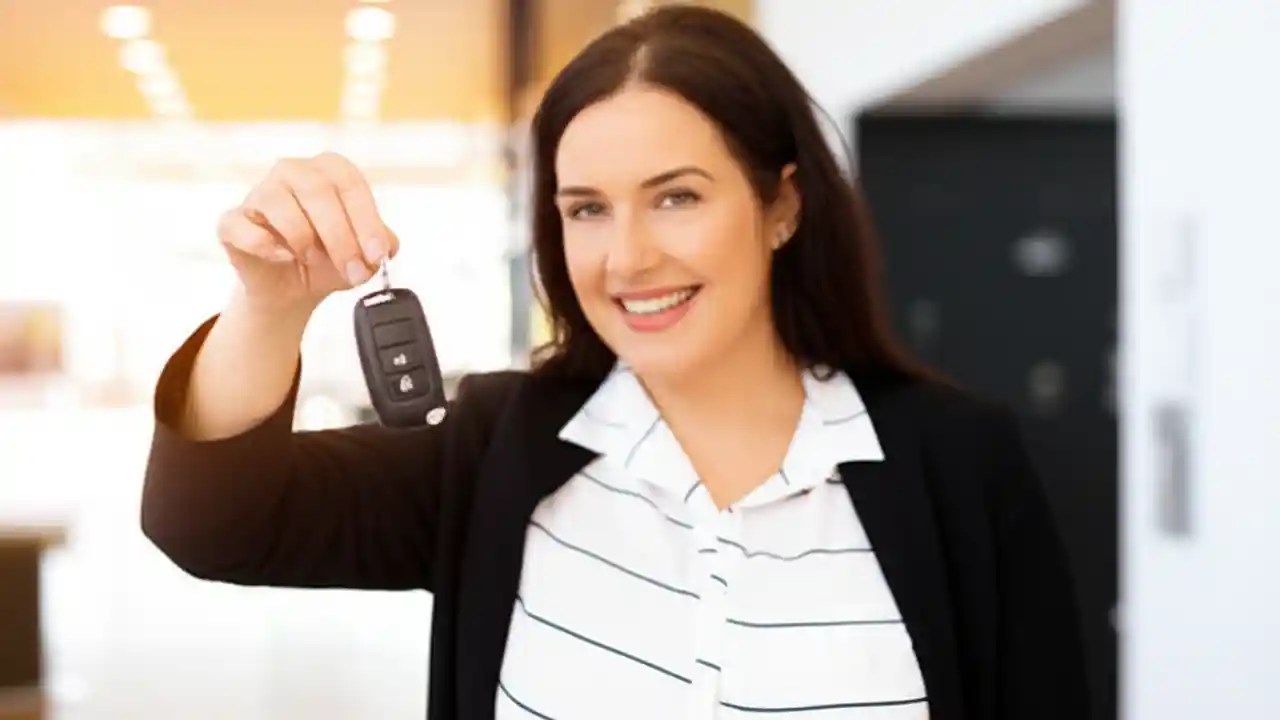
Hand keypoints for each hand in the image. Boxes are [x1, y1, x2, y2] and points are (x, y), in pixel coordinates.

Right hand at [216, 152, 398, 314]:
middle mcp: (293, 172)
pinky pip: (241, 225)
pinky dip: (265, 245)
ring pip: (279, 202)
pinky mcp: (232, 222)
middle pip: (318, 191)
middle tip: (353, 270)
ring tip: (314, 261)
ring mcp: (259, 193)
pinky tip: (282, 257)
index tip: (377, 255)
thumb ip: (381, 244)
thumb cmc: (329, 260)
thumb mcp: (364, 254)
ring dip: (304, 239)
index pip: (350, 184)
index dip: (367, 222)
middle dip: (340, 237)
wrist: (292, 289)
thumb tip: (387, 245)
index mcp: (329, 170)